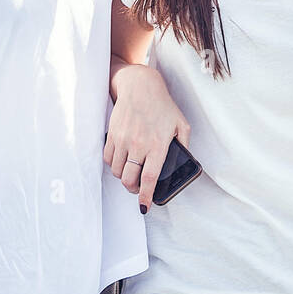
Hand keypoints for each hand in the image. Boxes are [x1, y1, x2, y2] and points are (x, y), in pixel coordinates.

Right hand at [106, 64, 190, 212]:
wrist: (140, 86)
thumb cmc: (162, 106)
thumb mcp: (181, 125)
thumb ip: (184, 146)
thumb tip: (182, 163)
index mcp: (158, 145)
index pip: (150, 178)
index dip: (146, 196)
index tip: (144, 207)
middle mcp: (139, 144)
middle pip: (129, 180)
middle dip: (133, 189)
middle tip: (138, 187)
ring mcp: (123, 139)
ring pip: (118, 172)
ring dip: (124, 177)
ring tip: (131, 172)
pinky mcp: (112, 134)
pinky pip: (108, 159)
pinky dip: (114, 165)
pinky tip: (122, 160)